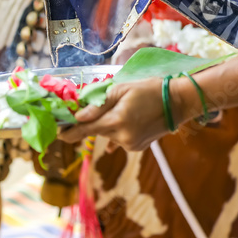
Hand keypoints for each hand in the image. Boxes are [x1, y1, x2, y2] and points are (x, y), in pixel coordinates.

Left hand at [59, 77, 198, 150]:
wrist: (180, 102)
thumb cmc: (150, 89)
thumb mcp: (121, 89)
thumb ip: (98, 104)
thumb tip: (77, 116)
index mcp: (116, 121)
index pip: (83, 130)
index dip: (68, 132)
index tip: (57, 132)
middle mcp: (122, 137)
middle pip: (95, 131)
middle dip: (92, 122)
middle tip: (98, 108)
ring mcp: (130, 144)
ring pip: (107, 136)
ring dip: (108, 125)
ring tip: (125, 110)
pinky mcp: (137, 147)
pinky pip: (119, 140)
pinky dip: (118, 132)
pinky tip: (127, 122)